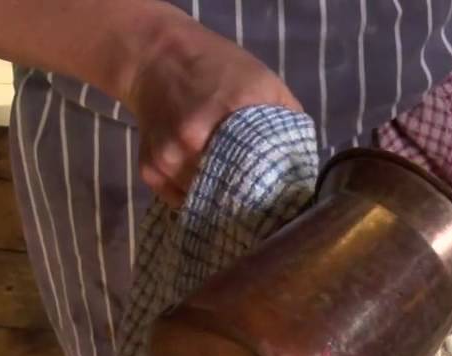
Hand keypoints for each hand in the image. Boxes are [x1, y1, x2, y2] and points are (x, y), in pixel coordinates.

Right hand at [122, 17, 301, 206]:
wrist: (157, 58)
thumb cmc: (218, 69)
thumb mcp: (265, 82)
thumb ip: (287, 121)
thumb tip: (302, 165)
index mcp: (230, 112)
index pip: (259, 171)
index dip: (271, 190)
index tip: (280, 200)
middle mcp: (194, 138)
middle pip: (230, 194)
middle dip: (245, 200)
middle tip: (258, 201)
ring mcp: (169, 157)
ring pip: (203, 201)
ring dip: (218, 201)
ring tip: (230, 191)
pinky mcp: (150, 170)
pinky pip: (178, 199)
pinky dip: (193, 196)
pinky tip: (203, 181)